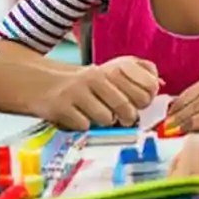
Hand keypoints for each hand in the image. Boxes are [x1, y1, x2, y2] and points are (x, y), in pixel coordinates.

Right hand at [32, 57, 160, 130]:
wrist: (38, 83)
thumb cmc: (76, 86)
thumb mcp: (99, 77)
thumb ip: (125, 82)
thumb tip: (159, 83)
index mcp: (104, 72)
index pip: (135, 94)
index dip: (135, 108)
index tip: (129, 112)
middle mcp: (92, 80)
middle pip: (123, 109)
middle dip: (123, 119)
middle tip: (116, 119)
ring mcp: (76, 93)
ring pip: (105, 119)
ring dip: (100, 122)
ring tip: (91, 115)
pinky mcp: (62, 107)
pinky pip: (84, 126)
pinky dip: (82, 126)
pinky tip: (75, 117)